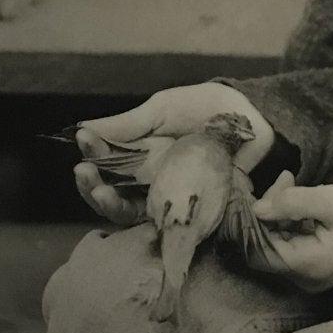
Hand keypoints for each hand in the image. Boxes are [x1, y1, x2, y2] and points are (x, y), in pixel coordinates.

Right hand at [73, 83, 274, 224]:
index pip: (104, 161)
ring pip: (130, 212)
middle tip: (84, 173)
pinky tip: (137, 210)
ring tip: (100, 191)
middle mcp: (147, 180)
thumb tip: (84, 127)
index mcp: (136, 154)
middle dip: (92, 186)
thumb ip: (128, 124)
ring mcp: (167, 196)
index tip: (83, 139)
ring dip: (110, 204)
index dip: (91, 153)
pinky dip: (150, 220)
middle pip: (110, 193)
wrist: (249, 118)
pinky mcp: (190, 211)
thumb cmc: (203, 109)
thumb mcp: (161, 110)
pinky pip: (166, 223)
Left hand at [249, 172, 332, 292]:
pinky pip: (291, 243)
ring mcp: (310, 275)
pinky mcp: (315, 265)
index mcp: (308, 266)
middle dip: (269, 212)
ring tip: (290, 181)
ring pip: (278, 242)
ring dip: (279, 213)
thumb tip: (257, 209)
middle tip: (285, 179)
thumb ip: (292, 203)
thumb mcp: (331, 200)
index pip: (260, 250)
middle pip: (268, 246)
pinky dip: (290, 221)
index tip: (260, 191)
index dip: (253, 222)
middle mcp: (305, 278)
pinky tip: (298, 198)